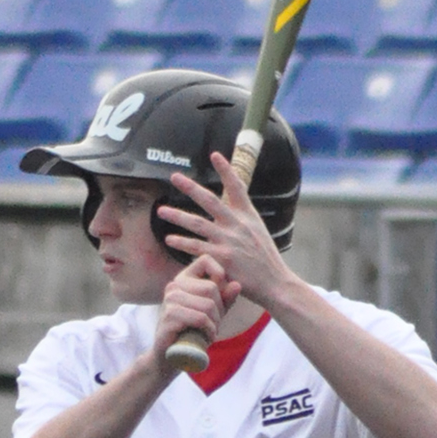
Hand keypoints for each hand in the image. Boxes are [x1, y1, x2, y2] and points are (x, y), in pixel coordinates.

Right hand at [153, 254, 239, 357]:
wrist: (171, 357)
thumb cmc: (193, 332)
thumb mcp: (214, 313)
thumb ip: (225, 299)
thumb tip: (237, 284)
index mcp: (184, 279)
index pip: (206, 260)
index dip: (219, 275)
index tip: (220, 297)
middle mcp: (174, 285)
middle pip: (211, 287)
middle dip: (219, 310)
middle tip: (213, 324)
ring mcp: (170, 300)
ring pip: (208, 304)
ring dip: (214, 323)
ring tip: (209, 332)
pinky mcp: (169, 315)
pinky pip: (200, 318)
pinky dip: (209, 331)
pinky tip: (205, 338)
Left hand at [155, 152, 296, 308]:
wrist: (275, 283)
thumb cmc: (266, 260)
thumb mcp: (258, 232)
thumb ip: (243, 218)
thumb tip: (230, 207)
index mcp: (248, 216)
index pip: (237, 186)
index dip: (226, 169)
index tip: (215, 155)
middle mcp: (238, 225)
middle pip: (210, 200)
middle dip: (190, 187)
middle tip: (174, 177)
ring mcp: (229, 241)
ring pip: (198, 224)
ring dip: (177, 216)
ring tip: (161, 210)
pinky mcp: (222, 258)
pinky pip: (196, 247)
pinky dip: (182, 242)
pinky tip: (169, 238)